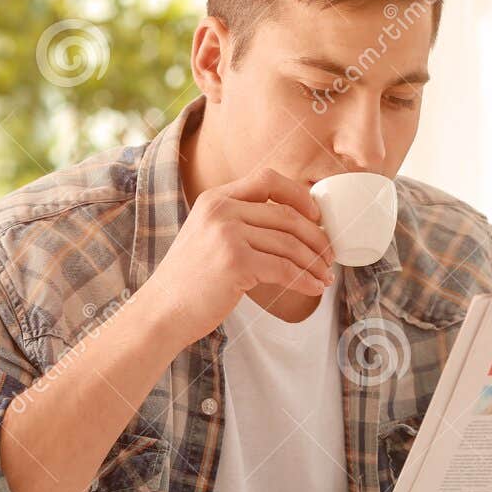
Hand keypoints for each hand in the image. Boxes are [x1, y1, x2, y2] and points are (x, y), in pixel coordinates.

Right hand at [140, 165, 335, 346]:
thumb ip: (239, 222)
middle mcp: (221, 210)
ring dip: (314, 261)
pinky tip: (315, 287)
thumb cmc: (190, 280)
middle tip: (329, 254)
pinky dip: (305, 279)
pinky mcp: (236, 262)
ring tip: (326, 275)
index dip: (299, 195)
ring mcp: (227, 235)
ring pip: (289, 243)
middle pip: (286, 214)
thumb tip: (292, 224)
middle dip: (316, 236)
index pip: (267, 179)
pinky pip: (284, 268)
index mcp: (215, 199)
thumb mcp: (208, 235)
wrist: (161, 311)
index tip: (316, 215)